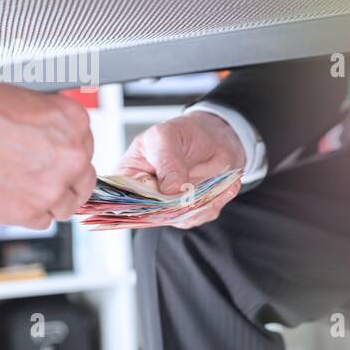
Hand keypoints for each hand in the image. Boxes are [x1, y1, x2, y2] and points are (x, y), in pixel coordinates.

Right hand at [0, 77, 95, 228]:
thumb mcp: (25, 101)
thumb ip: (49, 125)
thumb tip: (51, 137)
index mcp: (73, 121)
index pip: (85, 146)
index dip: (67, 155)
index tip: (56, 160)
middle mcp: (72, 155)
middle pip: (84, 179)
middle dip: (68, 182)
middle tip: (46, 181)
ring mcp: (54, 186)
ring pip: (67, 205)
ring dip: (50, 202)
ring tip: (26, 192)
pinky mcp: (31, 211)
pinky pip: (42, 221)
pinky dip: (29, 214)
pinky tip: (12, 200)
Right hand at [116, 111, 243, 228]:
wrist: (215, 138)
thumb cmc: (183, 133)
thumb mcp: (167, 137)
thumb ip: (166, 162)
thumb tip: (170, 189)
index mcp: (129, 177)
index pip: (123, 200)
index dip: (139, 203)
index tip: (162, 194)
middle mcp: (147, 197)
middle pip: (154, 214)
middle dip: (177, 204)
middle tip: (194, 187)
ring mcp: (169, 206)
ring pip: (181, 217)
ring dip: (201, 202)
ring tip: (215, 182)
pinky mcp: (191, 210)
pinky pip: (202, 214)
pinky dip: (216, 201)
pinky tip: (226, 186)